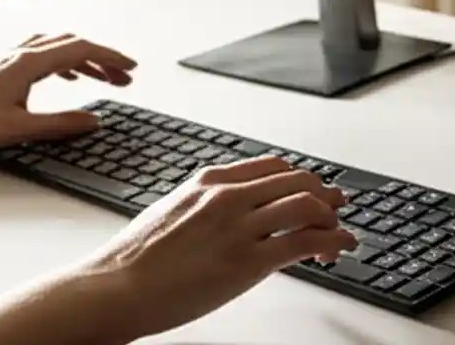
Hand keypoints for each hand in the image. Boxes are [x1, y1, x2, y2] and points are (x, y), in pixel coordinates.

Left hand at [0, 33, 136, 146]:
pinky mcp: (3, 66)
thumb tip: (93, 120)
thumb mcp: (20, 127)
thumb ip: (61, 123)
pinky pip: (44, 54)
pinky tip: (68, 77)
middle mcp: (22, 53)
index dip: (111, 58)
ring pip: (59, 47)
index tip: (131, 68)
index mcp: (29, 63)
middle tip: (124, 77)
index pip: (81, 50)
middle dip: (103, 59)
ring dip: (85, 59)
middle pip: (74, 44)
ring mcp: (11, 57)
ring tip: (103, 79)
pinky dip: (65, 62)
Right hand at [76, 156, 357, 341]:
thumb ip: (205, 205)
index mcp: (210, 181)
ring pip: (308, 205)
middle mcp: (229, 196)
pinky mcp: (248, 261)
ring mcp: (239, 226)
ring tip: (340, 233)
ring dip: (333, 218)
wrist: (114, 288)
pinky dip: (333, 241)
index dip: (301, 179)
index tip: (312, 191)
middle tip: (337, 209)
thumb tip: (232, 212)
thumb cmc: (134, 260)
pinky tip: (340, 248)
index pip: (273, 167)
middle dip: (325, 195)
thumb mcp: (172, 211)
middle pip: (298, 181)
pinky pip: (305, 242)